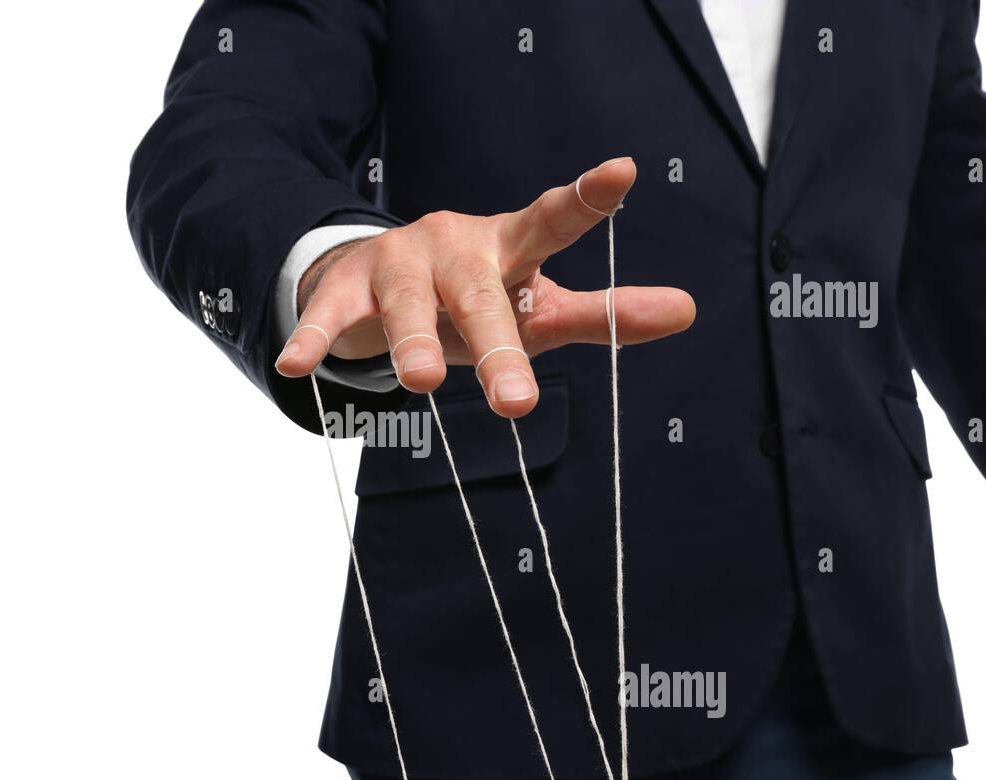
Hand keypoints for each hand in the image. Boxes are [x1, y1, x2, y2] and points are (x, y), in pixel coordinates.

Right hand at [274, 157, 694, 417]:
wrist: (384, 276)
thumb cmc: (479, 298)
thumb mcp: (540, 308)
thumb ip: (606, 314)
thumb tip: (689, 310)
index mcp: (508, 247)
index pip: (551, 221)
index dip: (584, 199)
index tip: (620, 171)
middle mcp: (454, 248)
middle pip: (480, 293)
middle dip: (498, 344)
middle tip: (518, 402)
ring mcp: (398, 266)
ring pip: (405, 307)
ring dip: (413, 341)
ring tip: (424, 380)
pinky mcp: (347, 289)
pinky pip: (331, 316)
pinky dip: (315, 339)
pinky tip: (296, 366)